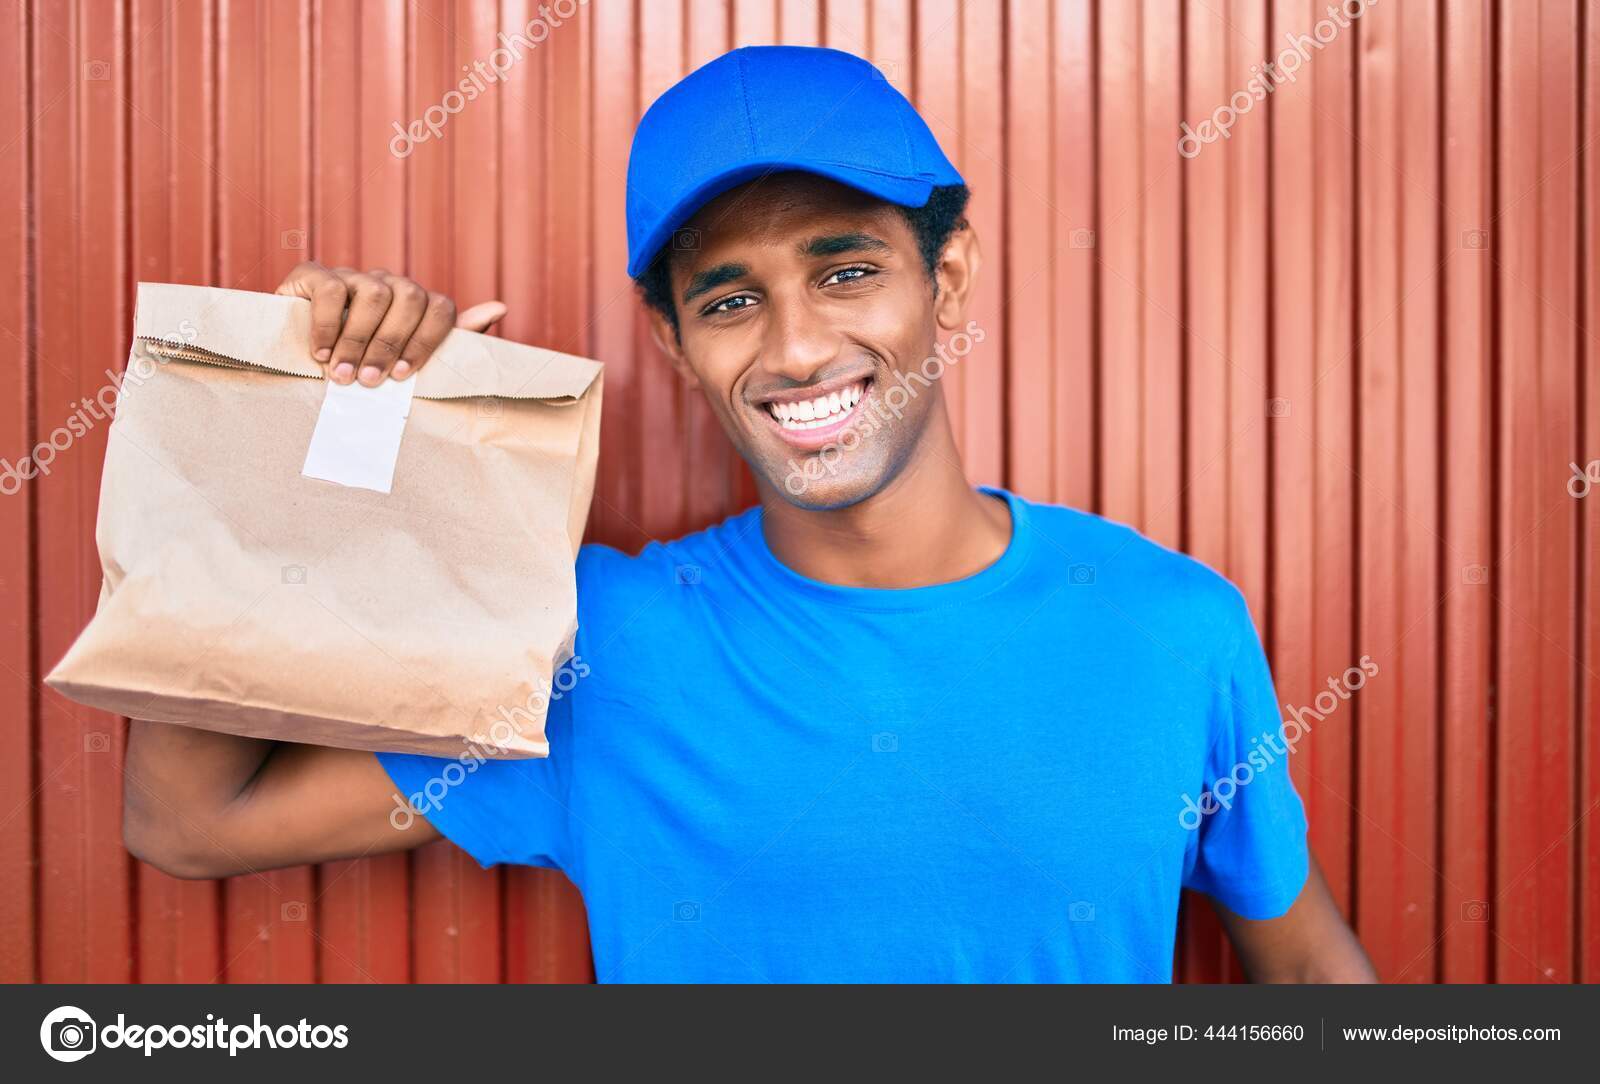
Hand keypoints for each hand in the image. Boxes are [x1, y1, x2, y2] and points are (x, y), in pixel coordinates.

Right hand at [274, 261, 508, 385]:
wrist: (298, 355)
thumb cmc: (364, 364)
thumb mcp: (407, 361)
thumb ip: (453, 339)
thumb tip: (500, 308)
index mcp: (416, 303)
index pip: (440, 308)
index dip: (426, 342)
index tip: (404, 376)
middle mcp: (388, 282)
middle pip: (409, 298)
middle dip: (390, 345)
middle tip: (370, 382)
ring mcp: (352, 275)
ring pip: (371, 294)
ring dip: (357, 341)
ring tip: (342, 375)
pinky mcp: (314, 273)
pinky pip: (330, 290)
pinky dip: (325, 325)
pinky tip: (320, 353)